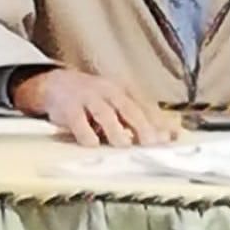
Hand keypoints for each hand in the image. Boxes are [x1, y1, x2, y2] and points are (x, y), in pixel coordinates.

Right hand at [10, 68, 180, 146]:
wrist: (58, 84)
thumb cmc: (95, 99)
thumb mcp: (117, 103)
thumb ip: (138, 118)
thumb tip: (168, 135)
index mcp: (125, 91)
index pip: (145, 106)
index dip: (159, 121)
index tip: (171, 136)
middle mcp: (110, 91)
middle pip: (129, 108)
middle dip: (142, 125)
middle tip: (152, 143)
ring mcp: (89, 97)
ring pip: (105, 113)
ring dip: (115, 129)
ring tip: (124, 145)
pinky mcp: (70, 107)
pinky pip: (78, 120)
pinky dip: (85, 133)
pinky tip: (92, 145)